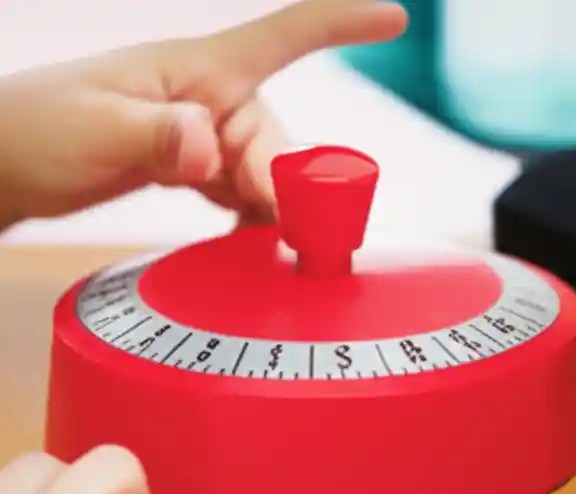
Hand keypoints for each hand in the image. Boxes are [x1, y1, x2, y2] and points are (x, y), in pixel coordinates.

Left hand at [0, 0, 407, 229]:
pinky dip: (251, 219)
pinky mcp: (190, 169)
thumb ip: (156, 135)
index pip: (281, 37)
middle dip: (284, 182)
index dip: (340, 24)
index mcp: (194, 71)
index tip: (394, 16)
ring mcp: (201, 136)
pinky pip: (243, 193)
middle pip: (280, 137)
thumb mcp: (92, 129)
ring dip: (271, 208)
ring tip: (262, 244)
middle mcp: (207, 99)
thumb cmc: (30, 131)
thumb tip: (211, 147)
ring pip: (268, 172)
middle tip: (273, 220)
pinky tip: (244, 241)